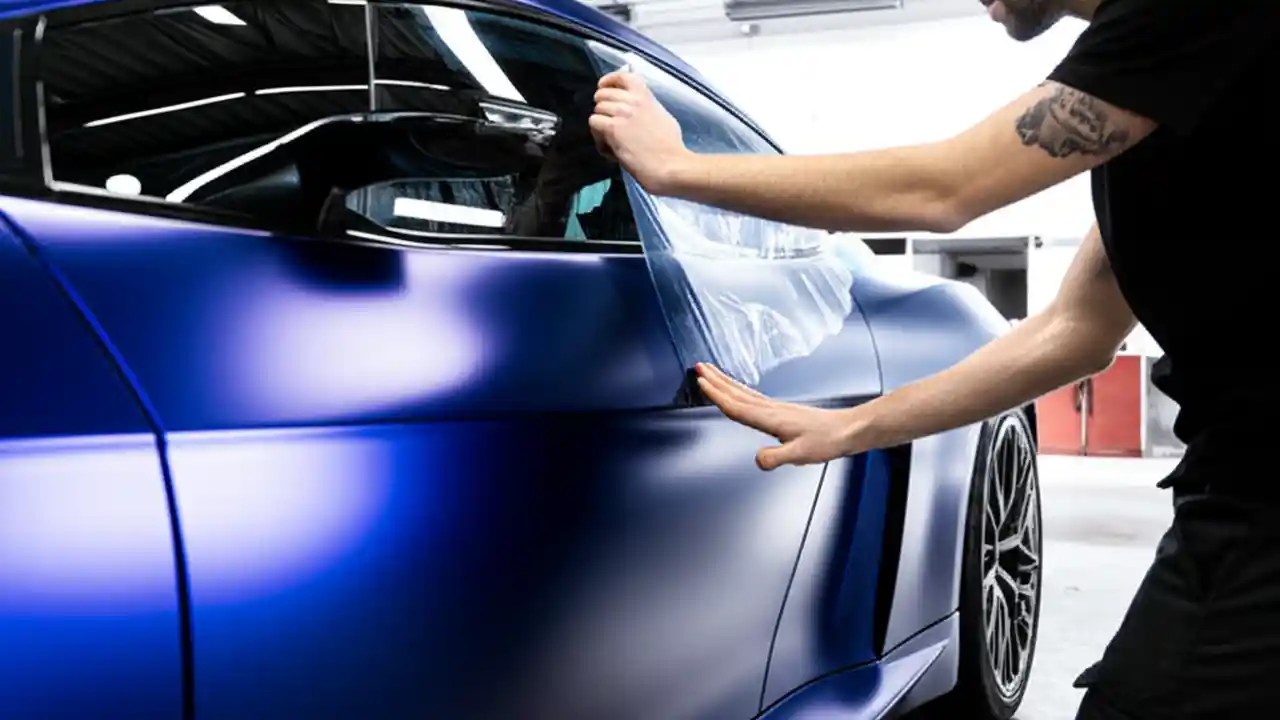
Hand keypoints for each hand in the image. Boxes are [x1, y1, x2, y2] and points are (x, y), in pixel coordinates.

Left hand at [590, 71, 691, 193]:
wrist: (669, 164)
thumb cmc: (670, 146)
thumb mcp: (662, 117)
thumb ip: (647, 108)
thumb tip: (638, 110)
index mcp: (645, 96)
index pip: (622, 76)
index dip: (608, 80)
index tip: (603, 87)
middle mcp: (633, 100)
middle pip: (603, 93)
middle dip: (602, 107)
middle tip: (607, 121)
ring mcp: (622, 113)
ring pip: (597, 109)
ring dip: (600, 124)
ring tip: (609, 138)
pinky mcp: (613, 128)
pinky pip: (594, 122)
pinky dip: (598, 135)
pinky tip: (608, 146)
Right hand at [695, 363, 872, 470]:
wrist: (848, 429)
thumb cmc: (827, 441)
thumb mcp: (801, 455)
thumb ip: (776, 457)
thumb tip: (757, 459)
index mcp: (771, 418)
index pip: (737, 406)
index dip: (717, 395)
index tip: (700, 382)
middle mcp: (771, 409)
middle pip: (737, 393)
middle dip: (716, 380)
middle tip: (698, 367)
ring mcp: (776, 408)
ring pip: (744, 392)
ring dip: (725, 382)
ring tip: (711, 372)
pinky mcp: (781, 411)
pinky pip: (753, 397)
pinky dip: (739, 390)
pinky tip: (738, 391)